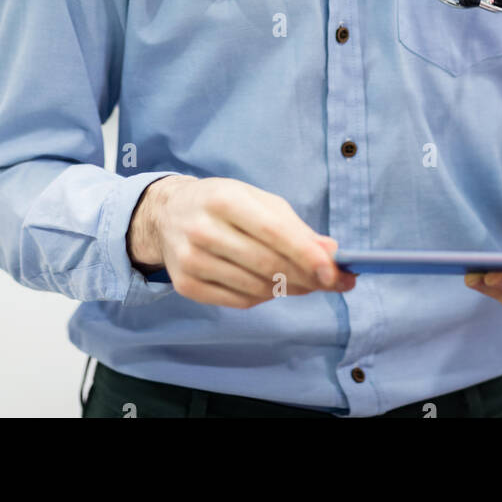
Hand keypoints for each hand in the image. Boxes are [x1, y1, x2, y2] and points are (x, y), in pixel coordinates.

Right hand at [128, 175, 356, 307]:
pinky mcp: (186, 285)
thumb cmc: (222, 203)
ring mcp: (191, 260)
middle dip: (308, 277)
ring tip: (306, 281)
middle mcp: (203, 230)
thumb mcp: (257, 200)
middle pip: (266, 264)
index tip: (334, 271)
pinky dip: (264, 297)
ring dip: (290, 288)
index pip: (272, 232)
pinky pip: (239, 302)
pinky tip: (273, 285)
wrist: (167, 214)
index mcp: (224, 199)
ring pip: (256, 288)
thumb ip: (295, 227)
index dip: (306, 254)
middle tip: (334, 281)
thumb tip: (332, 253)